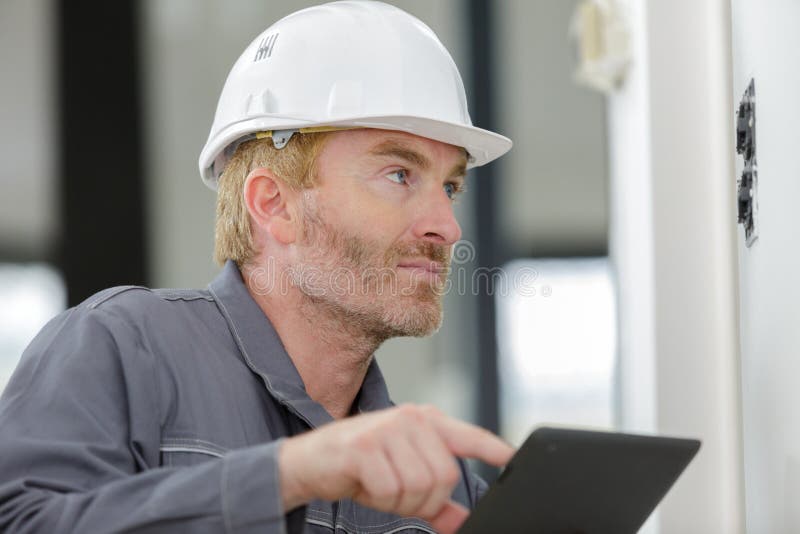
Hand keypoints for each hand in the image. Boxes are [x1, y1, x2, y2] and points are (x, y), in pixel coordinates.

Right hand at [278, 404, 513, 533]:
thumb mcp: (401, 480)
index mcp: (425, 420)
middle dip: (424, 500)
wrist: (309, 461)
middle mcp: (410, 418)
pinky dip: (380, 499)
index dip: (493, 448)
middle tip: (397, 493)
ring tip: (380, 486)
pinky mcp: (365, 446)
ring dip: (400, 501)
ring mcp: (387, 429)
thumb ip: (435, 501)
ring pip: (420, 486)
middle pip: (444, 477)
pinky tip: (366, 485)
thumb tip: (463, 521)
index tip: (513, 458)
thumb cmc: (360, 467)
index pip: (468, 435)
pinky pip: (391, 490)